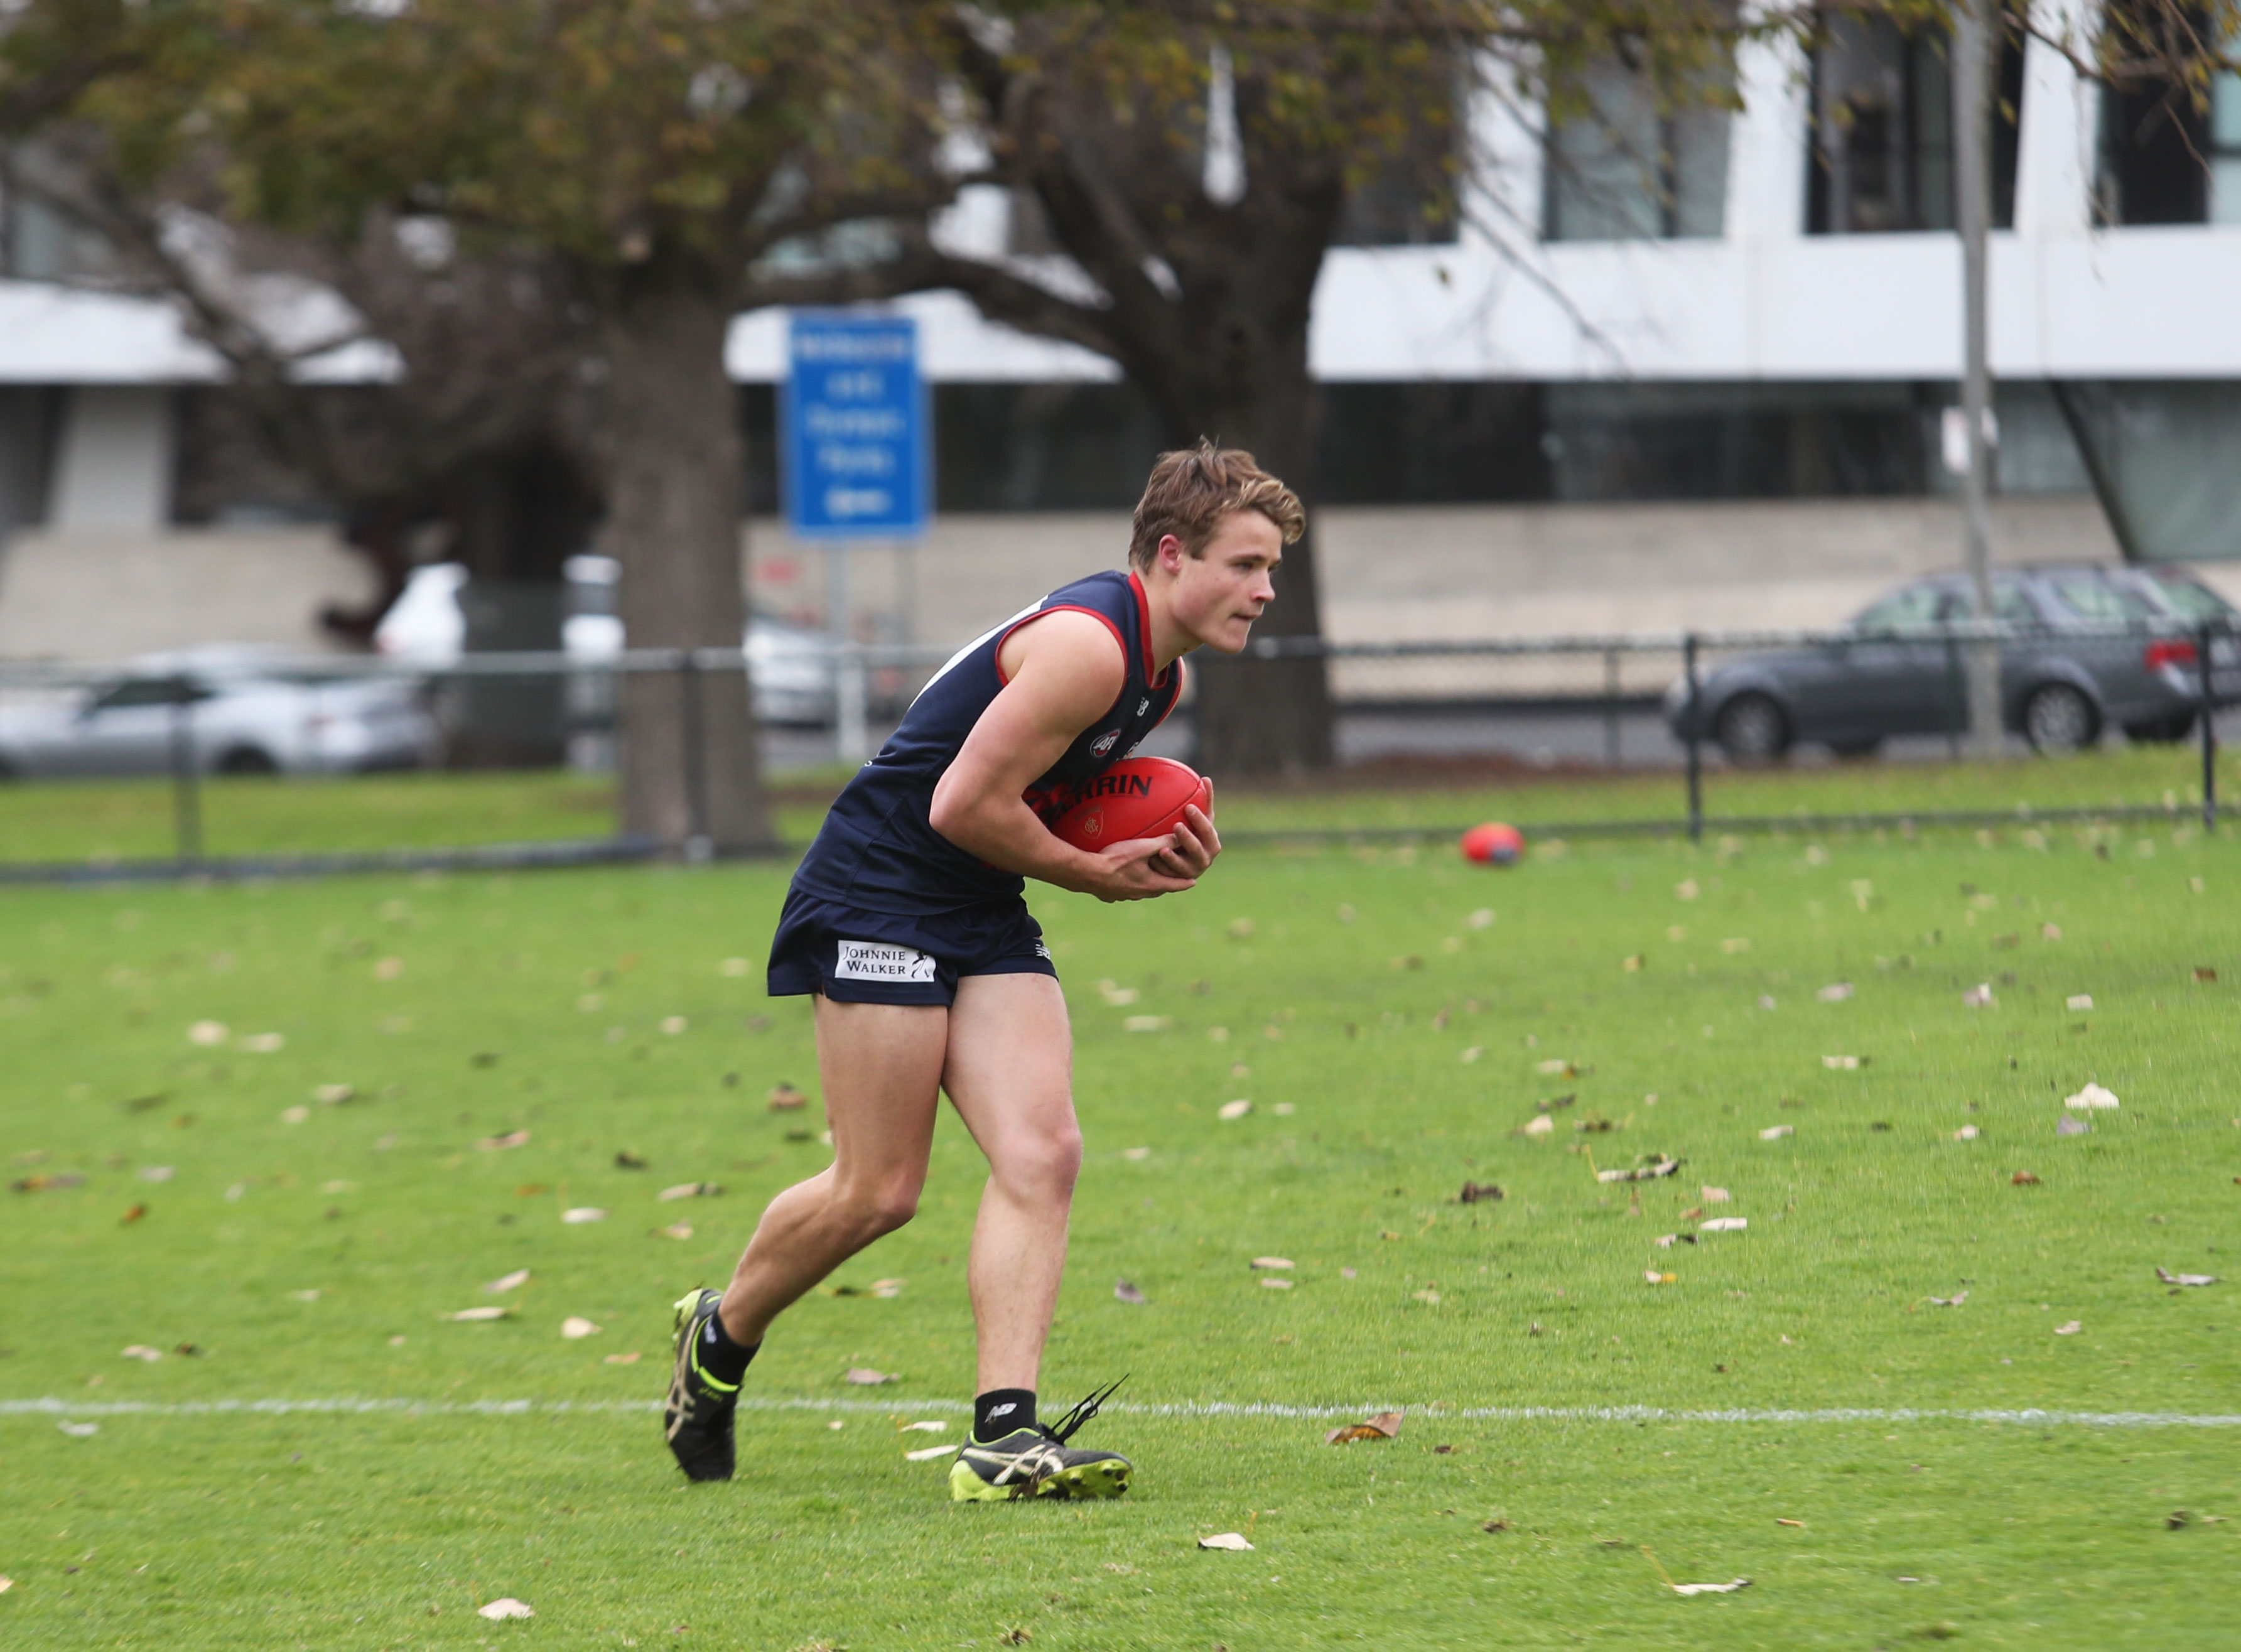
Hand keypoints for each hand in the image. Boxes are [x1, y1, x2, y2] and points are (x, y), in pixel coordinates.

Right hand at [1083, 834, 1198, 901]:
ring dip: (1148, 885)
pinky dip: (1129, 886)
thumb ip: (1162, 842)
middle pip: (1158, 890)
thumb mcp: (1142, 848)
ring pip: (1141, 892)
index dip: (1184, 882)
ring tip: (1150, 879)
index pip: (1174, 885)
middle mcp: (1139, 894)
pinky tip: (1124, 880)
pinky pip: (1124, 891)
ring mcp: (1124, 896)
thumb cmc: (1116, 860)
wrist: (1087, 874)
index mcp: (1150, 884)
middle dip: (1167, 884)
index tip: (1193, 882)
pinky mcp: (1110, 895)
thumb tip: (1181, 835)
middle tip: (1174, 879)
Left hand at [1148, 800, 1218, 879]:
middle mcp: (1204, 859)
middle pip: (1198, 851)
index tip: (1189, 807)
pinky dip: (1161, 869)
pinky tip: (1150, 860)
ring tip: (1162, 848)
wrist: (1186, 858)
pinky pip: (1170, 877)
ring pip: (1184, 868)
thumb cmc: (1194, 832)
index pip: (1208, 831)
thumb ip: (1204, 800)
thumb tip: (1205, 778)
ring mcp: (1191, 872)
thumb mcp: (1198, 817)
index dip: (1200, 821)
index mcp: (1211, 843)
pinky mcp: (1178, 881)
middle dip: (1188, 839)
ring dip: (1173, 859)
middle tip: (1176, 825)